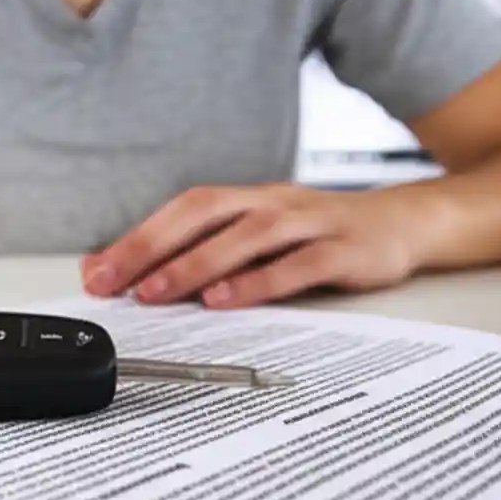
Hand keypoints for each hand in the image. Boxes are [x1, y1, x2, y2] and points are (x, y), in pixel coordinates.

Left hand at [80, 184, 432, 307]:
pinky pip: (298, 265)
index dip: (138, 237)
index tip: (96, 272)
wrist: (404, 223)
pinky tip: (226, 300)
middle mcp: (272, 203)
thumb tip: (127, 274)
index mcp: (246, 198)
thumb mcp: (258, 237)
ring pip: (247, 237)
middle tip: (113, 282)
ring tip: (158, 292)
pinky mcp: (345, 251)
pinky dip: (259, 282)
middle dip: (152, 246)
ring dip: (197, 264)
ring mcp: (310, 223)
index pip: (182, 210)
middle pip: (204, 213)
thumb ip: (201, 253)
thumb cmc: (316, 235)